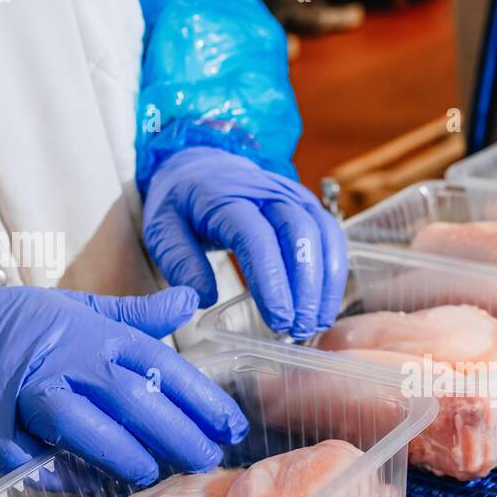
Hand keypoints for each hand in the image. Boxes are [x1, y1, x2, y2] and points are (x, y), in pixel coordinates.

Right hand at [0, 284, 246, 484]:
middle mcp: (65, 359)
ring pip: (82, 424)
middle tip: (208, 459)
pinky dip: (65, 472)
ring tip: (152, 473)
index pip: (160, 364)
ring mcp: (24, 394)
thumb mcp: (80, 307)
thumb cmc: (16, 326)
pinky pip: (34, 458)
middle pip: (131, 398)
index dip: (201, 398)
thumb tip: (192, 298)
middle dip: (177, 433)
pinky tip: (94, 483)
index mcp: (94, 332)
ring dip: (122, 453)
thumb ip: (137, 315)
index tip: (232, 425)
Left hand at [142, 146, 347, 336]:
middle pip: (298, 234)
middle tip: (300, 328)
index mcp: (226, 196)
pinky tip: (325, 304)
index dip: (272, 280)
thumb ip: (179, 262)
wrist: (203, 167)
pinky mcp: (308, 205)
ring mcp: (292, 195)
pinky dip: (334, 271)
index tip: (278, 319)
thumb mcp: (162, 229)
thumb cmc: (184, 204)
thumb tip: (204, 298)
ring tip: (316, 322)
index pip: (256, 237)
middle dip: (305, 287)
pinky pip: (332, 235)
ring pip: (322, 234)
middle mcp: (266, 191)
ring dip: (325, 282)